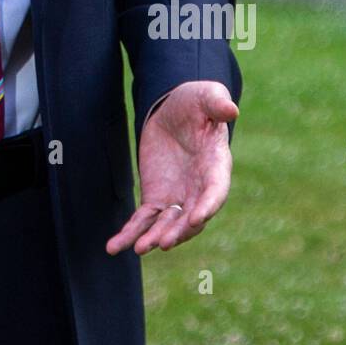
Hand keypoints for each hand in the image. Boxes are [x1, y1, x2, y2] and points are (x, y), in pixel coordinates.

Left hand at [106, 81, 238, 256]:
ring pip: (167, 224)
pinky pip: (144, 220)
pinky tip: (114, 247)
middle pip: (191, 217)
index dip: (208, 205)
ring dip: (153, 237)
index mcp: (216, 166)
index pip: (215, 191)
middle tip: (162, 243)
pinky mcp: (156, 197)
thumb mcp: (206, 95)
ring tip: (138, 249)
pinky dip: (130, 233)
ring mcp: (178, 197)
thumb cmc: (197, 103)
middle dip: (178, 231)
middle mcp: (199, 189)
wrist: (175, 112)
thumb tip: (231, 108)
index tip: (197, 218)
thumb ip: (217, 102)